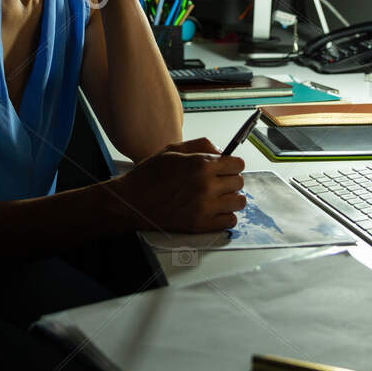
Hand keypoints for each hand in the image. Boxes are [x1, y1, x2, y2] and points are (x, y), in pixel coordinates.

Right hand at [111, 137, 245, 231]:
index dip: (231, 165)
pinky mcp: (201, 224)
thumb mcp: (173, 150)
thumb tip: (221, 152)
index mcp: (201, 164)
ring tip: (218, 198)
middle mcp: (206, 185)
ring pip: (238, 202)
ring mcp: (204, 207)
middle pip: (239, 183)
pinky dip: (225, 216)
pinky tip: (214, 211)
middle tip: (218, 183)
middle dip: (230, 181)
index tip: (226, 168)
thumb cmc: (149, 176)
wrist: (131, 202)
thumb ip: (201, 146)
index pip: (238, 164)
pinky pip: (230, 221)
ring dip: (231, 199)